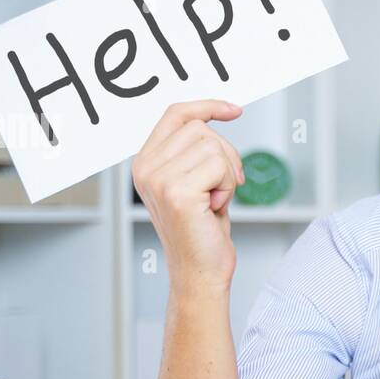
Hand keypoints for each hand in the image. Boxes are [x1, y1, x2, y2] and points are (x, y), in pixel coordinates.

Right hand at [132, 100, 245, 296]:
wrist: (201, 272)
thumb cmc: (203, 232)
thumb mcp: (197, 183)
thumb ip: (195, 152)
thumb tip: (214, 117)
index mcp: (145, 163)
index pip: (175, 114)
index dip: (206, 106)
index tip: (234, 110)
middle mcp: (145, 168)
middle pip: (200, 128)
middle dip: (225, 154)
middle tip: (223, 188)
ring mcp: (158, 179)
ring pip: (213, 145)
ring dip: (227, 174)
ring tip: (215, 200)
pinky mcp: (177, 192)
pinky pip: (220, 166)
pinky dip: (229, 186)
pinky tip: (215, 208)